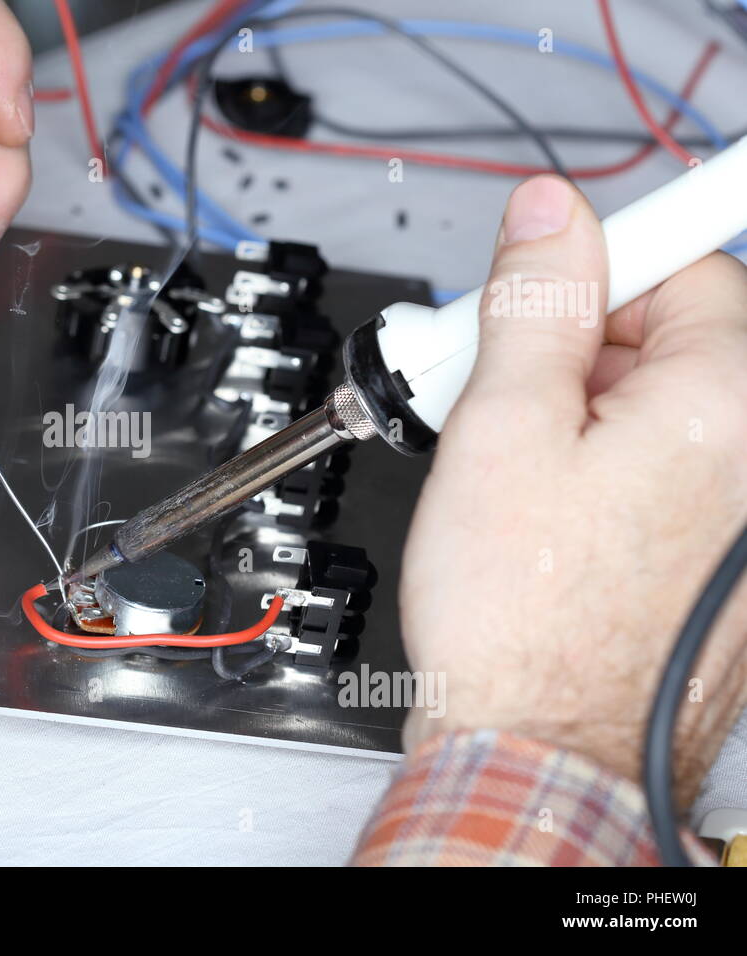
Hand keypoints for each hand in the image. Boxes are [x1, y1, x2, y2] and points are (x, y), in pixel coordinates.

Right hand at [400, 175, 746, 807]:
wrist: (539, 755)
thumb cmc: (520, 624)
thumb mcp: (498, 432)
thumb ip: (534, 305)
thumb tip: (552, 217)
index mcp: (726, 404)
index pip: (685, 265)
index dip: (594, 268)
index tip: (543, 276)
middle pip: (676, 343)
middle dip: (581, 354)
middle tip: (497, 393)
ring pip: (668, 416)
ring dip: (590, 418)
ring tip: (514, 471)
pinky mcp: (735, 572)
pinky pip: (679, 481)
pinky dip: (616, 477)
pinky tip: (552, 515)